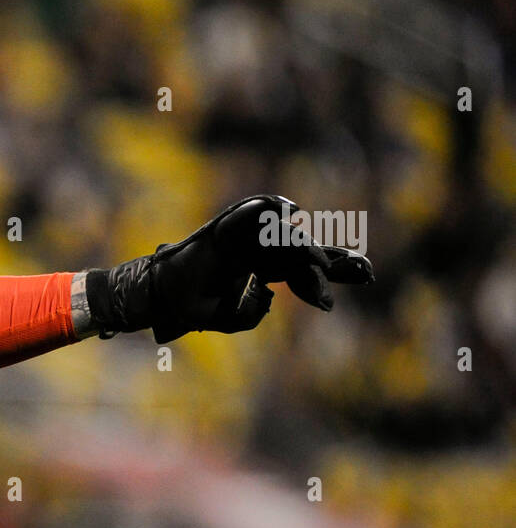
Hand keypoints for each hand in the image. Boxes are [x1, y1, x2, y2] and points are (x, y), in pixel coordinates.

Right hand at [83, 195, 374, 342]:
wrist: (159, 298)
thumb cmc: (192, 307)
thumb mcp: (231, 318)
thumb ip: (253, 312)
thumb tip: (271, 296)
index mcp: (264, 267)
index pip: (306, 265)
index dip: (335, 269)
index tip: (368, 275)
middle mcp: (258, 249)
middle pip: (303, 248)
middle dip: (335, 260)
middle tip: (365, 270)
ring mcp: (241, 239)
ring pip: (283, 236)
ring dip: (304, 247)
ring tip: (320, 263)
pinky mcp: (223, 230)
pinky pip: (249, 214)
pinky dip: (268, 209)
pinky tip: (290, 213)